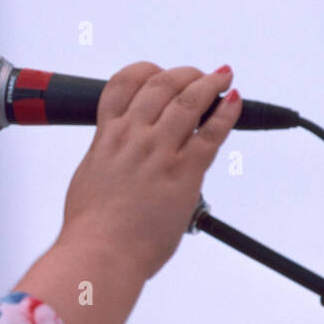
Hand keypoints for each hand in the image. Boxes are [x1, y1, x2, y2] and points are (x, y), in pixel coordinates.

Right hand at [58, 63, 238, 281]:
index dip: (144, 71)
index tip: (156, 73)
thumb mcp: (89, 180)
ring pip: (189, 100)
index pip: (122, 85)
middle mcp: (132, 136)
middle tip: (198, 75)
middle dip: (183, 74)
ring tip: (221, 79)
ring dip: (209, 84)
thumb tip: (114, 164)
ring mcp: (159, 151)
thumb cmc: (91, 228)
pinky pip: (212, 132)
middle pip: (161, 84)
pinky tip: (234, 102)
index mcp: (106, 137)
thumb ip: (106, 162)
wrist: (101, 252)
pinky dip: (227, 113)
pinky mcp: (184, 171)